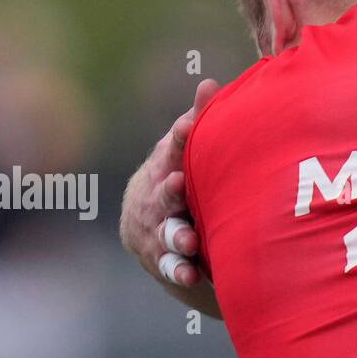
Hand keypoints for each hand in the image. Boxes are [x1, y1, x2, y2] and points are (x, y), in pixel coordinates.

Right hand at [120, 78, 218, 287]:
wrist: (148, 222)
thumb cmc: (179, 172)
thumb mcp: (185, 148)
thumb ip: (199, 119)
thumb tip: (208, 82)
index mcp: (166, 165)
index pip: (172, 148)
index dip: (179, 137)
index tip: (186, 127)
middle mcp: (156, 198)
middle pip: (161, 195)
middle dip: (168, 192)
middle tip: (178, 185)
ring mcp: (157, 229)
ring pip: (165, 233)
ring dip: (176, 236)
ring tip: (189, 240)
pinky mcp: (163, 259)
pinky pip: (171, 267)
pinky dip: (179, 271)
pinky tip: (190, 275)